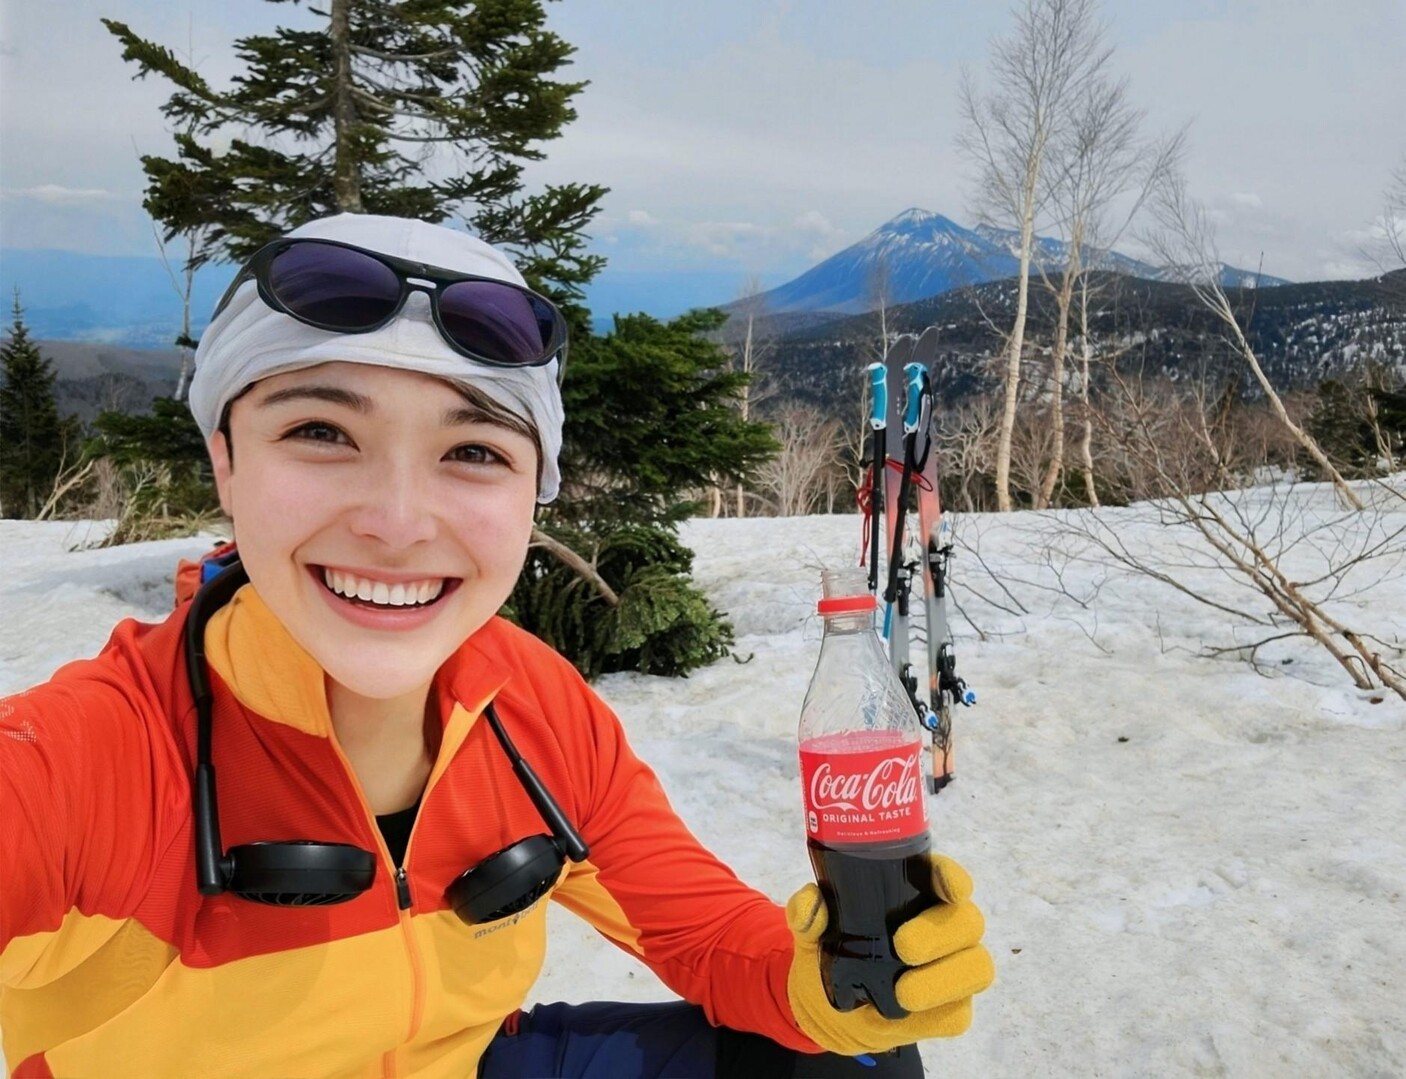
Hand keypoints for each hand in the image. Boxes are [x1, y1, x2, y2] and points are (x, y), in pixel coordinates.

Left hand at [785, 853, 994, 1055]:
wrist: (829, 1006)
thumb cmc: (831, 949)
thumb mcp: (811, 930)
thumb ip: (807, 913)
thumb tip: (812, 904)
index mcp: (917, 894)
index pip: (944, 876)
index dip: (951, 877)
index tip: (951, 887)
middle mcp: (945, 927)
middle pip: (967, 922)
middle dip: (940, 933)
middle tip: (903, 945)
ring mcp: (954, 969)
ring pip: (976, 968)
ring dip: (944, 979)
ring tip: (904, 992)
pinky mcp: (952, 1009)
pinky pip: (959, 1013)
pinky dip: (938, 1014)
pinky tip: (912, 1014)